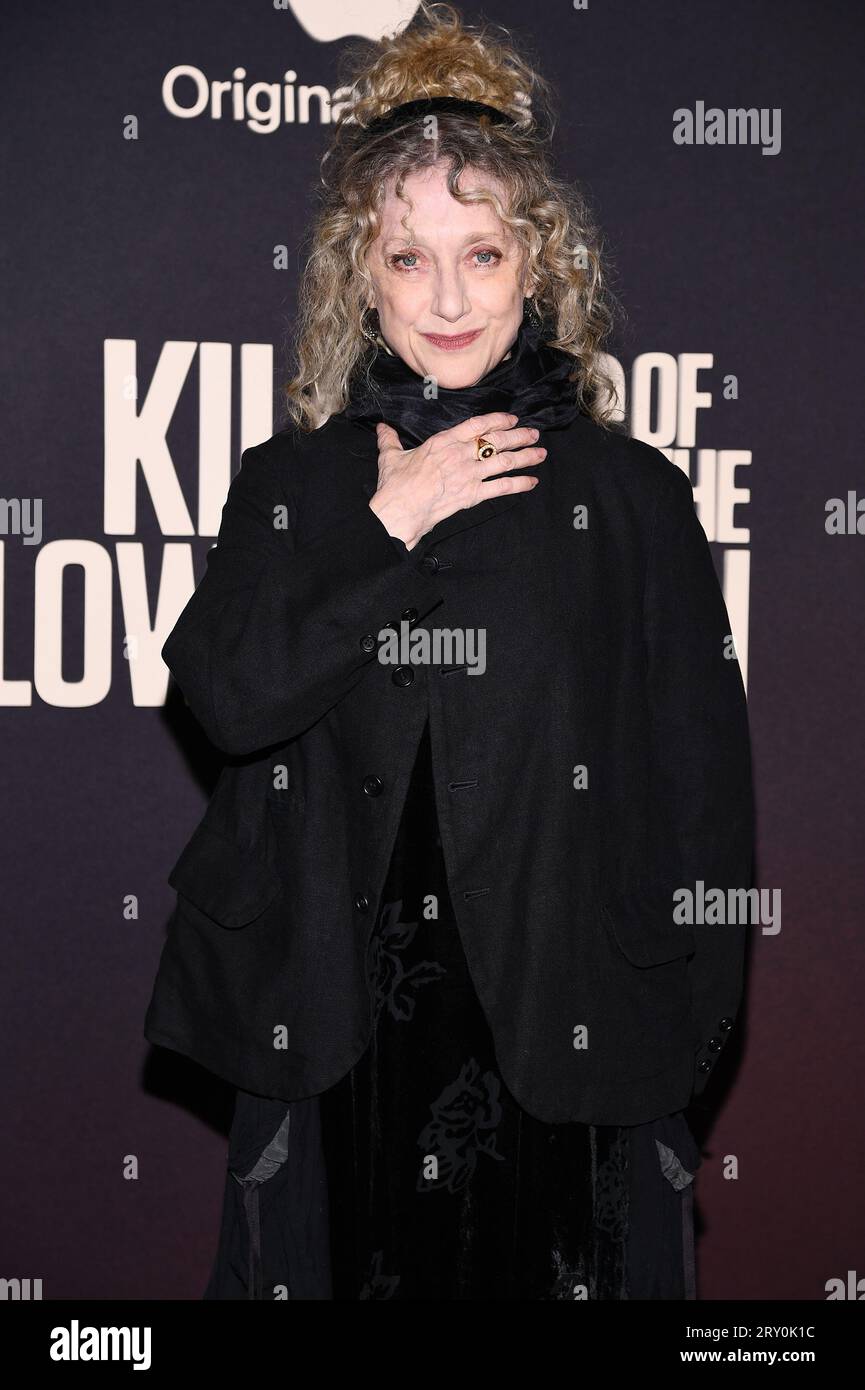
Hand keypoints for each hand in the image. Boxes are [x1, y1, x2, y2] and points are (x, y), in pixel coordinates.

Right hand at [368, 412, 546, 550]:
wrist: (400, 510)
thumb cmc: (394, 485)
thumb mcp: (390, 457)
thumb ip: (389, 440)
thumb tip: (382, 428)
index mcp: (443, 442)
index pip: (477, 424)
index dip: (498, 420)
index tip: (511, 419)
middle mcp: (460, 454)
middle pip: (496, 440)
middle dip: (519, 436)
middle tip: (534, 433)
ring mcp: (468, 474)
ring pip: (504, 461)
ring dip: (525, 456)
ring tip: (541, 454)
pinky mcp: (472, 495)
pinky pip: (502, 487)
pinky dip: (519, 484)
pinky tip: (532, 482)